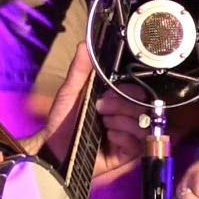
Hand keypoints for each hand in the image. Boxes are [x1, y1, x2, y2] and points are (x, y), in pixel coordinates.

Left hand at [42, 43, 146, 178]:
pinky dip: (122, 137)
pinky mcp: (130, 154)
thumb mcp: (71, 91)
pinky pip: (138, 143)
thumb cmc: (63, 120)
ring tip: (103, 125)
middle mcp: (127, 117)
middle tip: (101, 110)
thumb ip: (80, 69)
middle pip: (144, 106)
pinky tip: (108, 138)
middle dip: (121, 106)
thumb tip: (84, 44)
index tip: (105, 94)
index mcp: (117, 101)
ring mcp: (130, 136)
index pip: (138, 91)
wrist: (54, 148)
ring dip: (120, 122)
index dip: (125, 91)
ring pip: (143, 124)